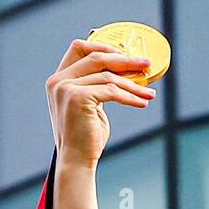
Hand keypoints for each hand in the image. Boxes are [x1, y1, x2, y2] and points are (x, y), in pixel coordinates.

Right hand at [45, 38, 156, 169]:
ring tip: (149, 92)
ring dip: (133, 84)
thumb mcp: (89, 105)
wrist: (76, 162)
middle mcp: (59, 81)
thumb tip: (119, 71)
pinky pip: (111, 91)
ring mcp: (66, 89)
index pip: (79, 48)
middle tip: (146, 64)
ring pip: (108, 76)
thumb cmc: (85, 138)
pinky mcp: (78, 98)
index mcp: (58, 80)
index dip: (104, 47)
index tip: (126, 55)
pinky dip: (130, 96)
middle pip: (96, 57)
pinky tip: (142, 102)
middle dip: (124, 60)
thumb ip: (95, 86)